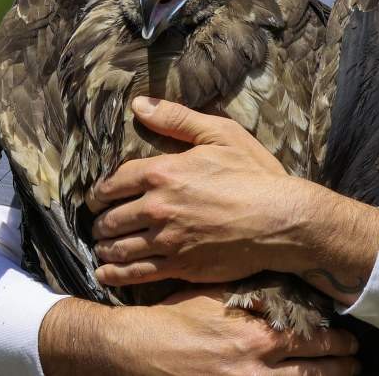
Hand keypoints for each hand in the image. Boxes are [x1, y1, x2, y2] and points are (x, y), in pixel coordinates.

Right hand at [40, 286, 360, 375]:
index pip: (309, 339)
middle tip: (355, 361)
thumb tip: (278, 286)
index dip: (334, 340)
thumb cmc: (174, 317)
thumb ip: (246, 294)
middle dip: (340, 366)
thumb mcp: (212, 295)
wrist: (140, 347)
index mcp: (254, 336)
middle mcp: (257, 367)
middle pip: (314, 371)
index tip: (347, 338)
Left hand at [92, 97, 378, 304]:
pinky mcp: (181, 265)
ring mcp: (169, 239)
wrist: (282, 220)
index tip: (96, 198)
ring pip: (120, 247)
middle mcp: (159, 207)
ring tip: (103, 247)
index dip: (99, 192)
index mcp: (163, 172)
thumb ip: (176, 118)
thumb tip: (139, 104)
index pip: (114, 182)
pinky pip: (138, 273)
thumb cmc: (254, 174)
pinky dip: (116, 273)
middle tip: (98, 225)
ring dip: (106, 247)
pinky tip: (106, 273)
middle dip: (100, 222)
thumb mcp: (220, 134)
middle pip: (112, 217)